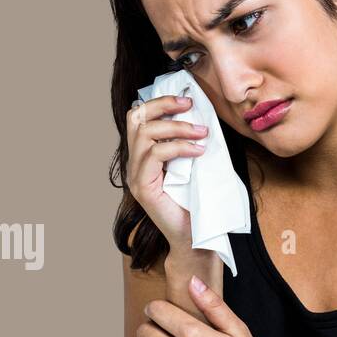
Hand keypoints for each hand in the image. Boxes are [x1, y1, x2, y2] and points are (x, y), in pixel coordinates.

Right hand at [126, 95, 208, 253]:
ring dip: (178, 127)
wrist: (196, 235)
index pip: (138, 117)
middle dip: (163, 104)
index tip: (187, 100)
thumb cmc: (198, 201)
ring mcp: (135, 175)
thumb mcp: (193, 162)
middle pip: (135, 118)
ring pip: (146, 133)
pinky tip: (199, 151)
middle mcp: (134, 163)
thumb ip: (187, 140)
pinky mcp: (143, 187)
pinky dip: (179, 147)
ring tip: (202, 132)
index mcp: (143, 155)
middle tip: (190, 105)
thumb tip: (200, 113)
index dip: (159, 102)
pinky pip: (156, 154)